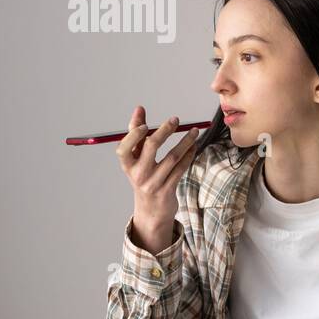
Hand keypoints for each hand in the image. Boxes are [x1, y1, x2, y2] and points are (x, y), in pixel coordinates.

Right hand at [117, 105, 198, 236]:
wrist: (151, 210)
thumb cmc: (143, 176)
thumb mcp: (136, 159)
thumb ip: (136, 134)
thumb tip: (139, 108)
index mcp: (127, 165)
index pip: (123, 148)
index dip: (133, 135)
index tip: (146, 124)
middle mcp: (138, 174)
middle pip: (151, 147)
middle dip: (165, 131)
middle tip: (175, 119)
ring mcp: (153, 183)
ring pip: (172, 157)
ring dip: (185, 142)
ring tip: (194, 131)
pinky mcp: (167, 190)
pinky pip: (181, 169)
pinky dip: (189, 155)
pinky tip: (194, 146)